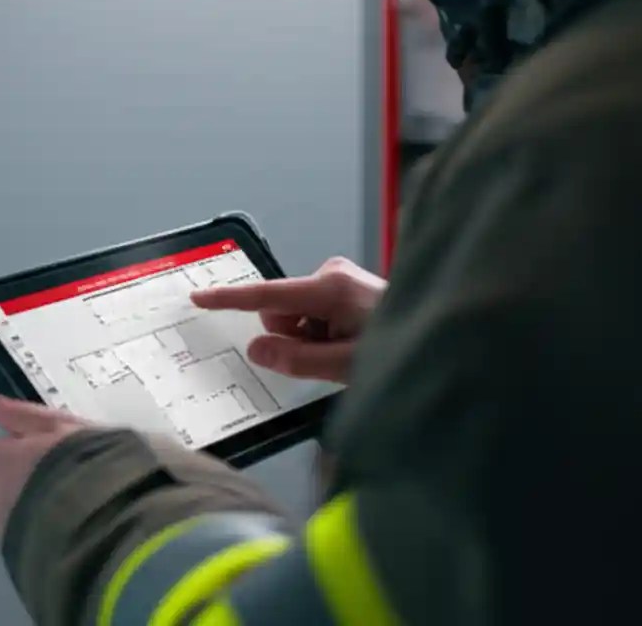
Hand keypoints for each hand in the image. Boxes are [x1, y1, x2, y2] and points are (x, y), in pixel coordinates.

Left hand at [0, 395, 89, 540]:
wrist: (94, 523)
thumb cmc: (79, 461)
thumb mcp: (59, 426)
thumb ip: (23, 416)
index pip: (4, 449)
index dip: (34, 450)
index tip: (60, 454)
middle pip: (6, 482)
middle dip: (29, 481)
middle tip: (69, 480)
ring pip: (16, 510)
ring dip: (35, 507)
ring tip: (73, 507)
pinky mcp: (17, 556)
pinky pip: (29, 535)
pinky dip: (42, 530)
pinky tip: (70, 527)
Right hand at [190, 257, 385, 382]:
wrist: (443, 337)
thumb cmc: (400, 348)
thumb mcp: (345, 367)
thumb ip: (298, 360)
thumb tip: (258, 349)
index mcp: (330, 288)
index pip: (267, 296)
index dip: (229, 300)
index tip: (198, 297)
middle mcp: (332, 274)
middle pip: (280, 309)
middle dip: (290, 336)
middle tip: (328, 359)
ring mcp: (340, 279)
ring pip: (296, 315)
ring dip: (310, 338)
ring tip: (347, 352)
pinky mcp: (347, 287)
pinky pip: (313, 314)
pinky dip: (322, 333)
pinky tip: (352, 343)